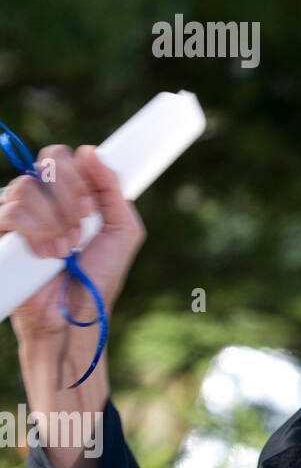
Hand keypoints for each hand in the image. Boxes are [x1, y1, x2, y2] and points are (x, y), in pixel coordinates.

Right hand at [0, 145, 143, 412]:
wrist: (74, 316)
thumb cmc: (98, 277)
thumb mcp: (122, 231)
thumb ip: (112, 190)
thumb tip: (91, 151)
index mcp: (66, 195)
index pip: (63, 157)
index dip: (80, 177)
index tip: (92, 210)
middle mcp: (37, 200)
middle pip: (47, 163)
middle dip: (71, 199)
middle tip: (80, 232)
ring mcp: (14, 217)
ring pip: (28, 187)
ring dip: (55, 223)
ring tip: (63, 252)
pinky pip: (9, 211)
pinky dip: (36, 232)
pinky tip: (45, 255)